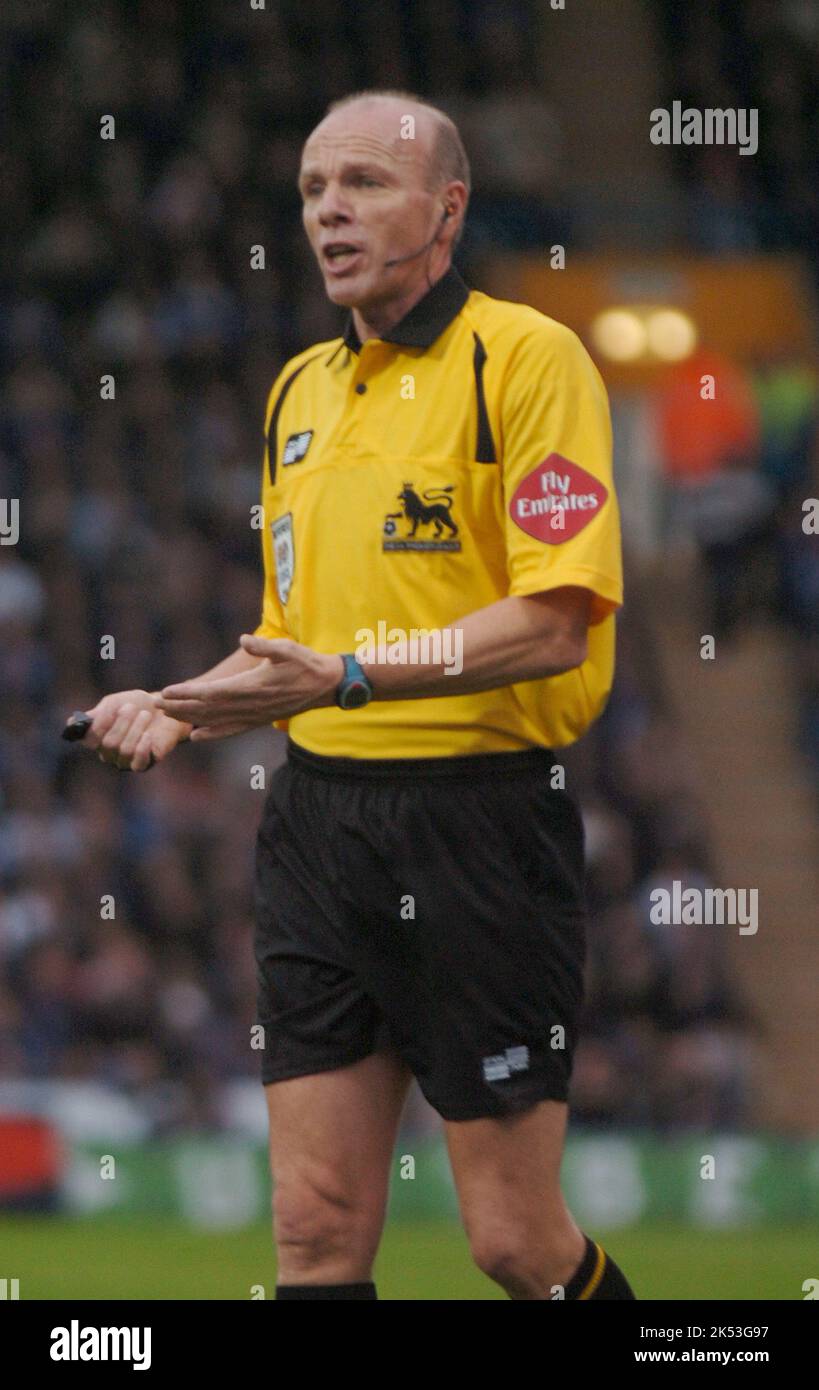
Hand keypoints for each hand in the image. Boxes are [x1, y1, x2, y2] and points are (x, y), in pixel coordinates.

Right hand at [81, 690, 190, 770]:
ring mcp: (124, 760)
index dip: (97, 726)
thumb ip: (98, 713)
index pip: (87, 740)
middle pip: (108, 744)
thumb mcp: (115, 703)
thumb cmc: (136, 705)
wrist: (164, 709)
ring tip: (145, 715)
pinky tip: (148, 734)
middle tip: (131, 708)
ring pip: (124, 750)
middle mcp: (107, 753)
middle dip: (122, 723)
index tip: (109, 711)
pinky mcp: (143, 764)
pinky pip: (138, 763)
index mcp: (96, 737)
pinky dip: (142, 747)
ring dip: (136, 729)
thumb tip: (71, 723)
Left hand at [156, 637, 343, 741]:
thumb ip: (265, 646)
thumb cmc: (306, 663)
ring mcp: (254, 716)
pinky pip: (231, 730)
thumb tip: (244, 639)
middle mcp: (250, 705)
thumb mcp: (288, 649)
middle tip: (154, 705)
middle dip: (179, 707)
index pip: (212, 692)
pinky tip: (196, 736)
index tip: (166, 692)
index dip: (187, 693)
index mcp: (252, 686)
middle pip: (206, 709)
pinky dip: (212, 733)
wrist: (326, 687)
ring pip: (214, 720)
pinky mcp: (259, 720)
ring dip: (189, 718)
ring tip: (167, 715)